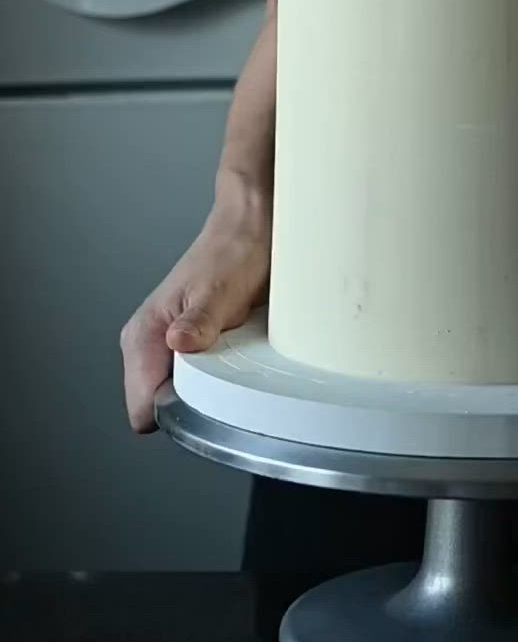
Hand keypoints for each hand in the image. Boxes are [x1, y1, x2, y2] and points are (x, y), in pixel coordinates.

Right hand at [119, 179, 271, 433]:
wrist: (251, 227)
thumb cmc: (231, 253)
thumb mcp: (218, 289)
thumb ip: (197, 320)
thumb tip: (176, 343)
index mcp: (143, 336)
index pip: (143, 407)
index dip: (174, 414)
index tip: (205, 402)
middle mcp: (149, 345)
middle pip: (161, 407)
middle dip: (194, 406)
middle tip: (226, 378)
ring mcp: (169, 347)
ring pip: (181, 396)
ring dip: (209, 392)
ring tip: (234, 364)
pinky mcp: (192, 346)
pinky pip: (199, 381)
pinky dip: (220, 378)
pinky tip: (237, 360)